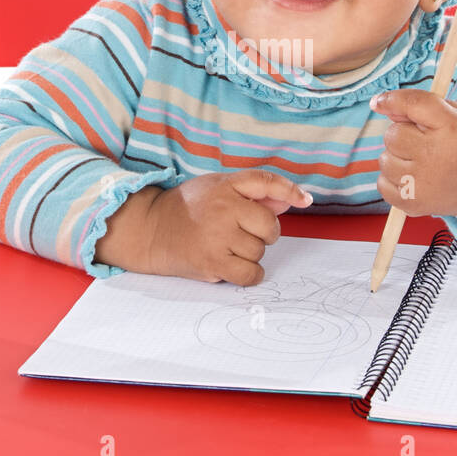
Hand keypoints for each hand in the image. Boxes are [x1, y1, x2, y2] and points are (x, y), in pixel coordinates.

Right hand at [143, 169, 312, 284]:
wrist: (151, 229)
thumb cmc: (188, 208)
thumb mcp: (218, 189)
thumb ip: (254, 195)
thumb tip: (290, 201)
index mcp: (226, 185)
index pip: (266, 182)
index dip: (290, 190)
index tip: (305, 200)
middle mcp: (223, 208)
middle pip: (270, 226)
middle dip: (264, 233)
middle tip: (243, 232)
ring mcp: (218, 236)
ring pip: (260, 252)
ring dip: (251, 254)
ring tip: (228, 246)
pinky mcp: (212, 262)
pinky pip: (251, 273)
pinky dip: (249, 274)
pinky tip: (235, 265)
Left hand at [369, 89, 456, 227]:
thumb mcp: (455, 115)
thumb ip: (421, 104)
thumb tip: (381, 105)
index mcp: (452, 126)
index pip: (415, 104)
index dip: (393, 100)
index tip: (379, 102)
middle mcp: (437, 154)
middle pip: (392, 134)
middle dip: (401, 134)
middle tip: (422, 142)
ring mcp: (423, 182)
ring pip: (384, 160)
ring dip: (396, 158)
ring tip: (421, 162)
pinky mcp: (413, 203)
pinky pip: (382, 183)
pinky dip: (393, 180)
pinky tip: (413, 178)